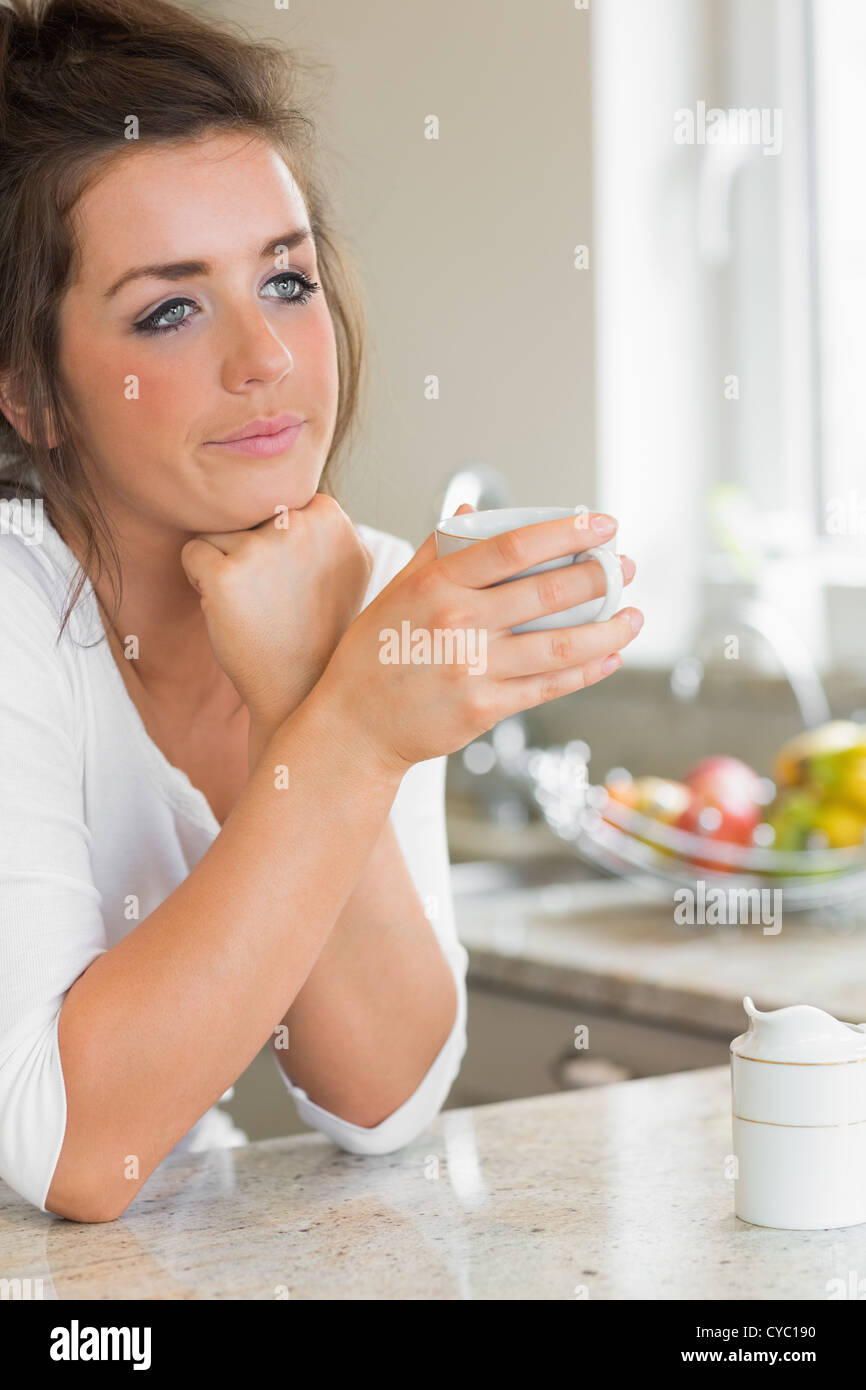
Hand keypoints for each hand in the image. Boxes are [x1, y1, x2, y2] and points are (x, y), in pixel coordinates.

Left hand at [179, 493, 372, 729]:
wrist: (299, 688)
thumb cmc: (317, 627)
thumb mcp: (349, 568)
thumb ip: (329, 526)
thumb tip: (308, 494)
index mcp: (333, 519)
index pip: (279, 500)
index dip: (279, 540)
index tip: (296, 580)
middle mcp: (303, 527)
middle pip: (247, 511)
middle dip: (251, 548)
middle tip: (273, 595)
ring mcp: (264, 548)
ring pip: (218, 530)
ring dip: (226, 564)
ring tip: (255, 604)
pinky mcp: (225, 575)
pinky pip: (193, 553)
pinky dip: (200, 580)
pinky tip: (230, 609)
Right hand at [311, 505, 640, 778]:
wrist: (353, 728)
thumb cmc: (373, 656)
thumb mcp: (395, 592)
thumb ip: (436, 551)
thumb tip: (472, 510)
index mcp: (436, 585)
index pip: (513, 547)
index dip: (565, 532)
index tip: (601, 525)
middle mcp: (457, 623)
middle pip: (547, 592)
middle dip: (599, 576)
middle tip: (623, 568)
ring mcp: (473, 669)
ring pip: (560, 644)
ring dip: (607, 629)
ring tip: (632, 615)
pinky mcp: (485, 709)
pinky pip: (549, 686)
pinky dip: (587, 670)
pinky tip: (609, 657)